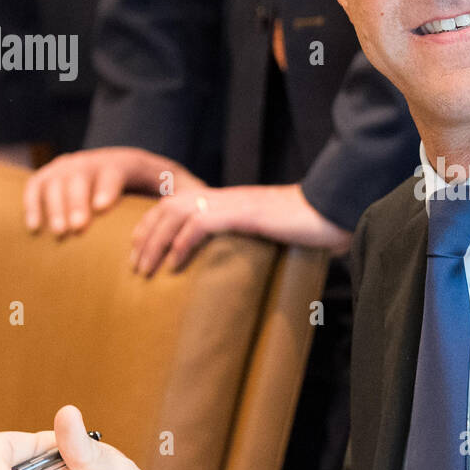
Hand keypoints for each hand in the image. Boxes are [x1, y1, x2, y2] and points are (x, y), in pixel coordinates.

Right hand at [23, 146, 203, 235]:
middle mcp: (98, 159)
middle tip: (76, 229)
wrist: (136, 181)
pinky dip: (32, 203)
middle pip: (82, 174)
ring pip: (57, 179)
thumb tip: (205, 205)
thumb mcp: (183, 190)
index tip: (101, 208)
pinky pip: (37, 185)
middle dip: (77, 201)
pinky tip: (34, 227)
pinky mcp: (53, 178)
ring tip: (59, 233)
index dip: (107, 185)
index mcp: (132, 161)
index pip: (117, 166)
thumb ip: (193, 195)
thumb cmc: (164, 193)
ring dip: (55, 205)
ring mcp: (73, 166)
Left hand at [129, 183, 350, 275]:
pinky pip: (200, 224)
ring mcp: (233, 203)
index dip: (152, 226)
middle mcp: (225, 198)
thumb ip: (252, 245)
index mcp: (229, 202)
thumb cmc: (312, 227)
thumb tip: (246, 271)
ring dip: (154, 241)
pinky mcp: (244, 213)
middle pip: (166, 206)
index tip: (139, 252)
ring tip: (144, 270)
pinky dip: (181, 244)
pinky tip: (173, 265)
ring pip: (175, 213)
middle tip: (133, 267)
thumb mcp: (273, 236)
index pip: (176, 204)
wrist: (336, 210)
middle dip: (143, 236)